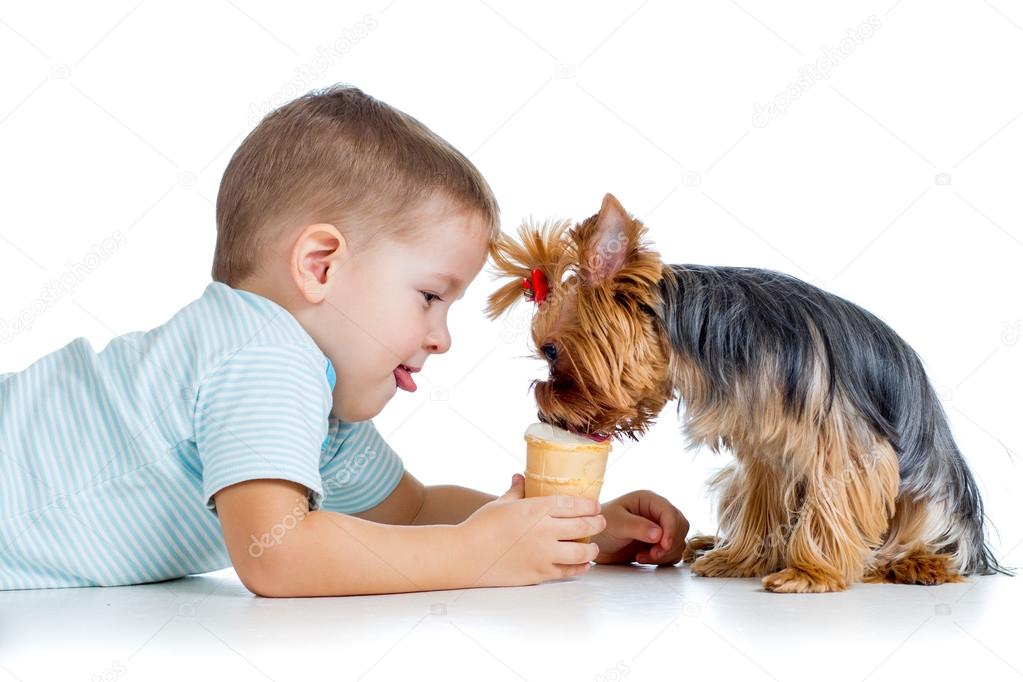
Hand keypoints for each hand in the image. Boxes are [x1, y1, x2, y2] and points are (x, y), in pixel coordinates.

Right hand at [458, 474, 606, 587]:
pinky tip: (583, 565)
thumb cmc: (481, 526)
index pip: (573, 505)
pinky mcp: (539, 574)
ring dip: (591, 549)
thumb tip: (520, 477)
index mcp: (536, 510)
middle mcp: (544, 532)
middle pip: (583, 527)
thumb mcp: (500, 503)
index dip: (589, 505)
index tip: (595, 506)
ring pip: (581, 552)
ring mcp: (543, 554)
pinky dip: (579, 568)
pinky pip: (567, 571)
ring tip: (593, 547)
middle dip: (597, 524)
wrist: (466, 556)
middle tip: (600, 522)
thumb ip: (516, 491)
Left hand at [591, 489, 688, 565]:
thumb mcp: (616, 523)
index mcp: (648, 501)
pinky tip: (642, 558)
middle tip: (653, 554)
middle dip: (670, 543)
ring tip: (641, 557)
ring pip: (678, 542)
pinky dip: (663, 560)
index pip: (670, 512)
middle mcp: (656, 513)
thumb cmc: (600, 526)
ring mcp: (658, 529)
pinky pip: (672, 553)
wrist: (591, 543)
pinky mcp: (656, 544)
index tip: (664, 545)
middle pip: (680, 526)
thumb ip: (637, 527)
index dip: (671, 529)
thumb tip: (659, 533)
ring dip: (665, 553)